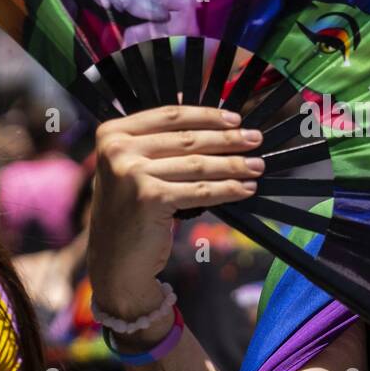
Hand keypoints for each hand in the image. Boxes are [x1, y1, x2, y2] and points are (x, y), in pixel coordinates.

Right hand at [87, 105, 263, 320]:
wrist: (115, 262)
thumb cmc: (129, 212)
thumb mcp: (132, 168)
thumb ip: (156, 139)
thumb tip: (200, 108)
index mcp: (112, 133)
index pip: (170, 115)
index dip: (207, 115)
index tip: (234, 118)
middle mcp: (117, 150)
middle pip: (187, 138)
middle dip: (228, 139)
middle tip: (256, 139)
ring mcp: (132, 173)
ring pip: (198, 164)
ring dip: (234, 164)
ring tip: (257, 166)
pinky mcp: (150, 198)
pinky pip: (201, 190)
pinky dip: (228, 189)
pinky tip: (245, 189)